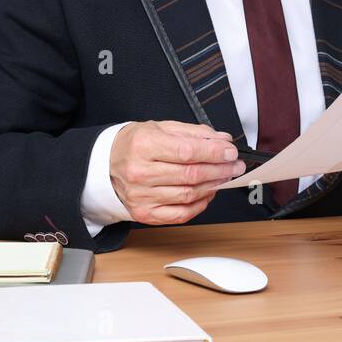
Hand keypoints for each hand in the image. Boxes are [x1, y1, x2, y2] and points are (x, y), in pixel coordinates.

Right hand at [109, 120, 246, 225]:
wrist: (107, 164)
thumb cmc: (136, 144)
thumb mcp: (162, 128)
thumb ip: (194, 133)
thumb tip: (222, 140)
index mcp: (144, 145)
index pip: (187, 152)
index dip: (214, 153)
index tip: (230, 152)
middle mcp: (140, 172)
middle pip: (191, 175)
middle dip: (220, 170)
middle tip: (234, 165)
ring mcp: (141, 196)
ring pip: (188, 195)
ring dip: (213, 186)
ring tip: (223, 177)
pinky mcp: (145, 213)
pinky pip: (180, 214)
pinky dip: (200, 205)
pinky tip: (208, 193)